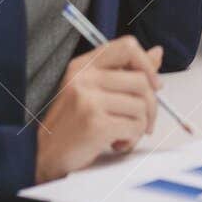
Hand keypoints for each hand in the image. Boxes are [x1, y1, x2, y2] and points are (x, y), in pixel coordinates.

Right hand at [35, 35, 161, 182]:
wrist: (44, 154)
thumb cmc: (72, 122)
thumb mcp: (93, 89)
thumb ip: (124, 71)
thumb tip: (157, 52)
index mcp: (84, 65)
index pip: (127, 47)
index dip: (147, 64)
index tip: (153, 85)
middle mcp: (85, 78)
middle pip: (142, 81)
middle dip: (151, 106)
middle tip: (144, 121)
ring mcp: (89, 100)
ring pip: (141, 107)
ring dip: (139, 127)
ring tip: (122, 134)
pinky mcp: (95, 124)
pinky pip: (134, 127)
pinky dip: (131, 140)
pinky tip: (116, 143)